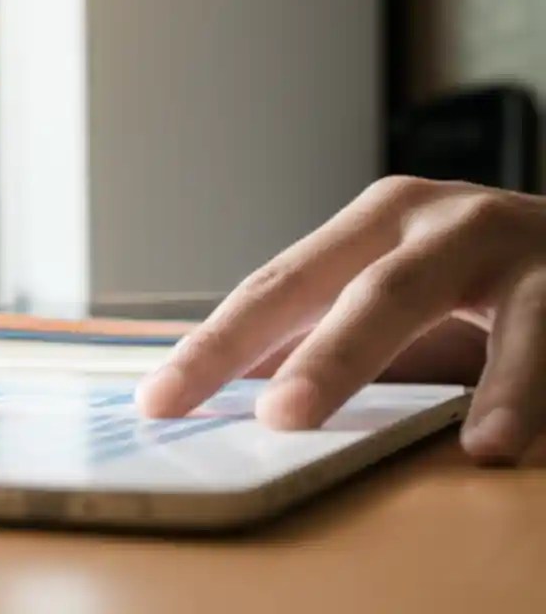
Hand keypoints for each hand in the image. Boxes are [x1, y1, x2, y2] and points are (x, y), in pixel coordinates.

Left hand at [135, 176, 545, 463]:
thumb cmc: (485, 283)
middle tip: (271, 421)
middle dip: (311, 357)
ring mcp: (509, 245)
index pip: (277, 288)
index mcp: (375, 225)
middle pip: (355, 290)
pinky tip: (489, 444)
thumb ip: (324, 335)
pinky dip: (516, 394)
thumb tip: (225, 392)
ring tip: (342, 425)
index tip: (158, 400)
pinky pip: (539, 342)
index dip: (216, 345)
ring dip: (387, 364)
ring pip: (438, 303)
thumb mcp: (399, 296)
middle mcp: (434, 221)